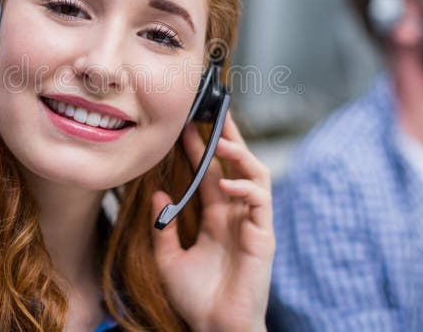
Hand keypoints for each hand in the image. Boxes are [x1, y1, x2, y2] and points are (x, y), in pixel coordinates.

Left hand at [152, 113, 273, 331]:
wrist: (216, 328)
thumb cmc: (196, 300)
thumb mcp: (168, 260)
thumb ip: (162, 227)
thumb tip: (157, 193)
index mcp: (217, 219)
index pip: (211, 174)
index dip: (201, 149)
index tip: (187, 125)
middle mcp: (236, 216)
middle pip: (237, 166)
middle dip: (228, 138)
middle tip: (215, 111)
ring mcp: (252, 223)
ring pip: (255, 176)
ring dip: (240, 155)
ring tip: (221, 141)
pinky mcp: (264, 236)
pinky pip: (261, 202)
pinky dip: (245, 188)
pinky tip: (227, 183)